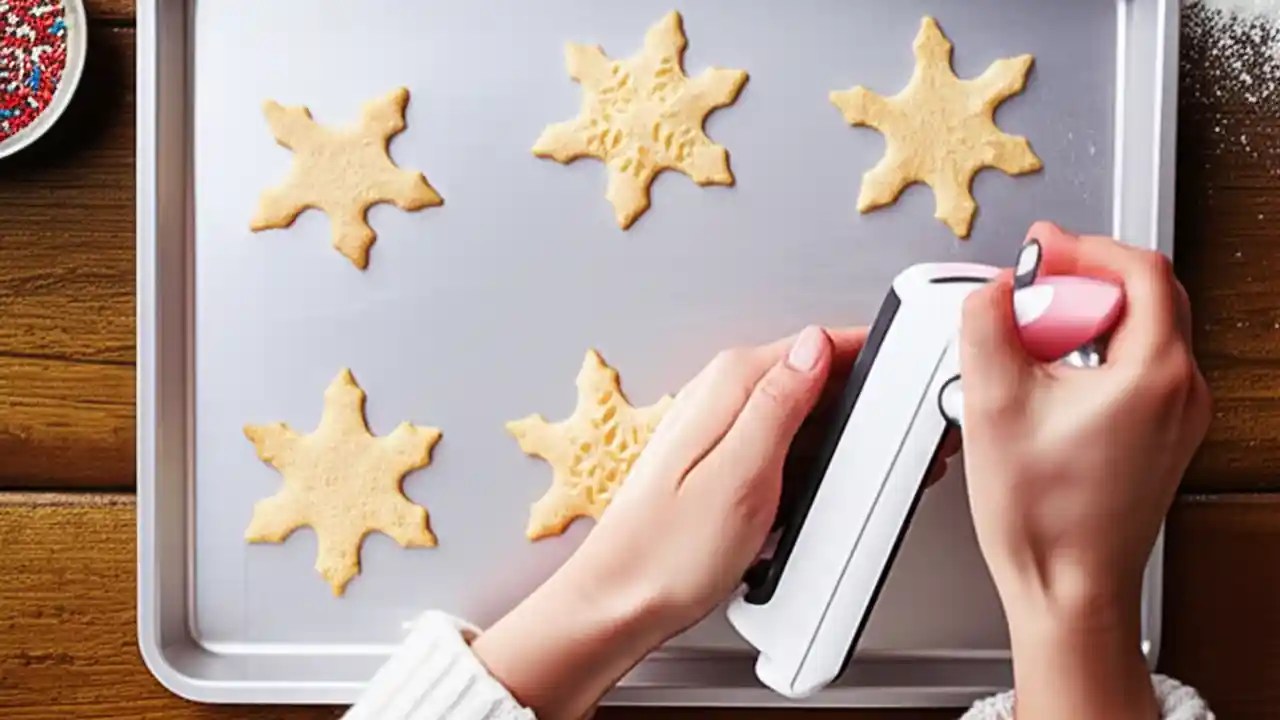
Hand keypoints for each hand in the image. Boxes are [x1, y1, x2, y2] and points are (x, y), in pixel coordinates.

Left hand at [472, 325, 868, 719]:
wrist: (621, 601)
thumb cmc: (668, 550)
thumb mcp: (741, 473)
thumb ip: (780, 402)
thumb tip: (815, 345)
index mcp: (729, 386)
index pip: (816, 345)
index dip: (869, 359)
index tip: (904, 385)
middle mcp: (722, 399)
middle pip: (813, 379)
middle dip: (862, 405)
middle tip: (901, 442)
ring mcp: (723, 433)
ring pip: (804, 417)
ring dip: (842, 440)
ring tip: (870, 475)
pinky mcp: (725, 467)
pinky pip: (786, 451)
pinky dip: (813, 468)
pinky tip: (824, 498)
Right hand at [958, 222, 1210, 718]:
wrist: (1068, 587)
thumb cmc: (1046, 520)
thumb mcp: (994, 405)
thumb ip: (985, 326)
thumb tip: (989, 289)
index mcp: (1155, 374)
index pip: (1140, 269)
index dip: (1085, 247)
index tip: (1043, 249)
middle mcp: (1180, 391)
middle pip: (1145, 295)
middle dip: (1083, 282)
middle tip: (1032, 292)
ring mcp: (1176, 416)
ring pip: (1139, 332)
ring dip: (1084, 321)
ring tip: (1030, 347)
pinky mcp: (1160, 436)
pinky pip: (1134, 370)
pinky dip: (1092, 356)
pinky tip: (1046, 382)